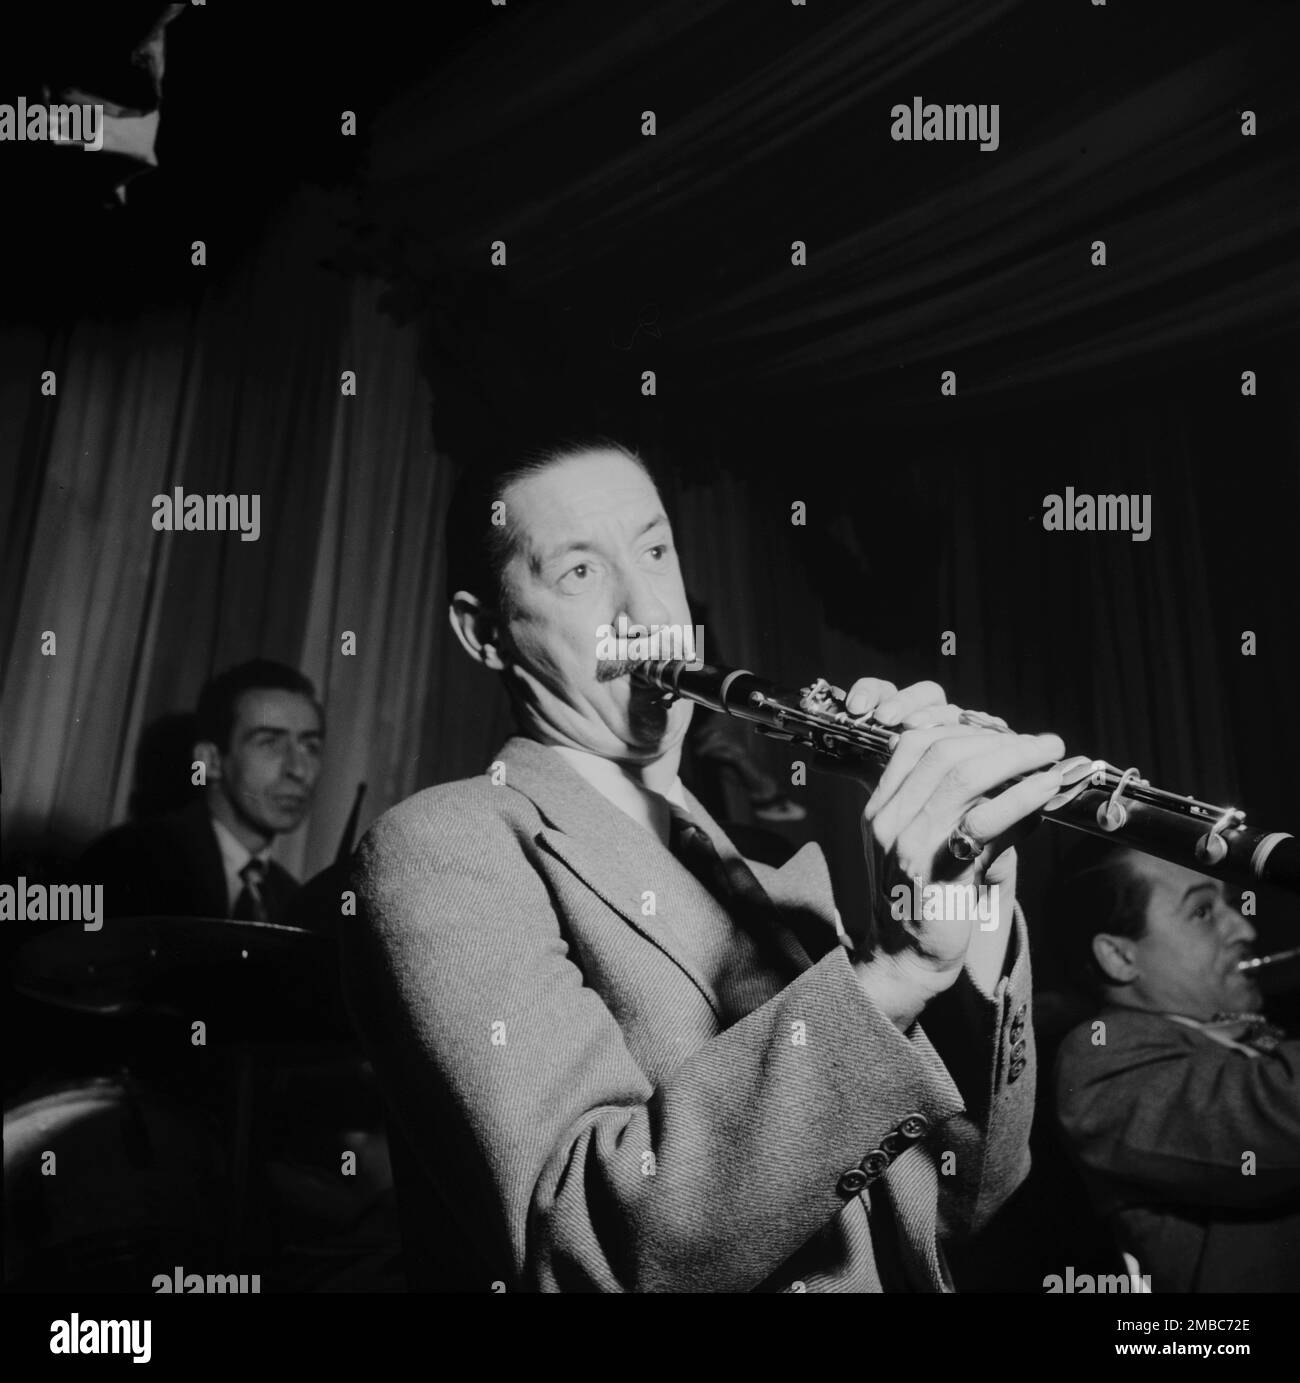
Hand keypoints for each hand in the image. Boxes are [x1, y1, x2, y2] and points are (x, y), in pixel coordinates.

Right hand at [836, 677, 1062, 993]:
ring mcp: (907, 843)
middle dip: (1003, 741)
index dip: (969, 731)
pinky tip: (1045, 790)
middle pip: (943, 752)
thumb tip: (1024, 774)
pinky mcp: (934, 870)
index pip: (917, 743)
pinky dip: (1019, 797)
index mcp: (882, 805)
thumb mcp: (940, 842)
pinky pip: (980, 821)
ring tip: (1053, 757)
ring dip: (1017, 759)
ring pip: (962, 776)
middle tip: (1046, 744)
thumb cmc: (933, 898)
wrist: (908, 957)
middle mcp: (888, 819)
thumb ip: (967, 807)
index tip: (1012, 735)